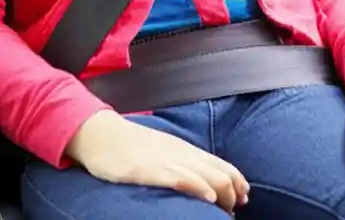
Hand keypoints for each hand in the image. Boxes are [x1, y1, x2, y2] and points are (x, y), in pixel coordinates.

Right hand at [65, 110, 249, 211]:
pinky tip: (207, 197)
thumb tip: (206, 184)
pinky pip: (177, 178)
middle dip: (233, 195)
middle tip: (234, 211)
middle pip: (220, 174)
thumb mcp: (164, 151)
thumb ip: (184, 164)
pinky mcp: (146, 170)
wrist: (100, 133)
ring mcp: (164, 162)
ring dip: (222, 195)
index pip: (224, 167)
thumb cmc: (132, 145)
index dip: (239, 184)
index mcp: (186, 151)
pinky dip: (197, 187)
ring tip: (227, 210)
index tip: (244, 199)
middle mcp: (180, 155)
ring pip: (205, 175)